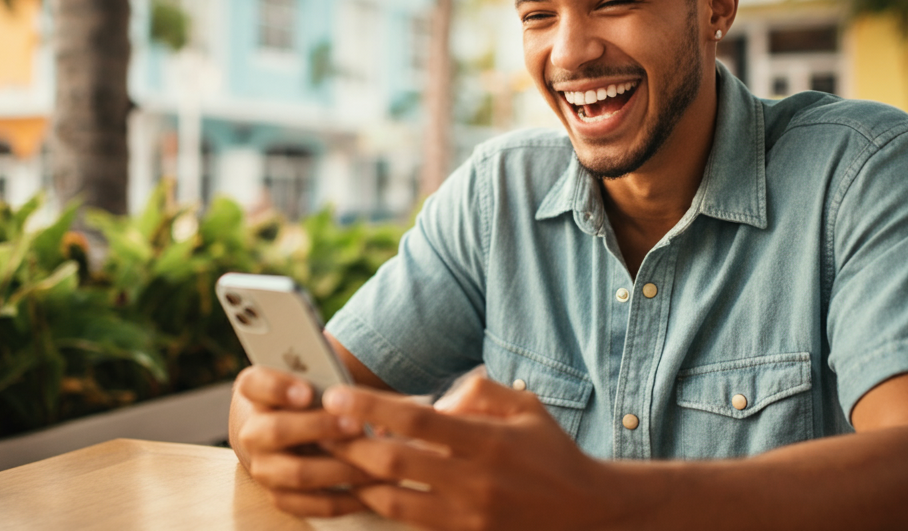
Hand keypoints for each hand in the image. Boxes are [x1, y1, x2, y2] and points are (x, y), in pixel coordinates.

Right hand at [228, 365, 378, 516]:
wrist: (285, 435)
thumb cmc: (309, 398)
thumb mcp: (312, 380)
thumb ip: (325, 382)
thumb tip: (356, 397)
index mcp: (256, 392)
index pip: (254, 384)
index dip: (277, 388)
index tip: (308, 392)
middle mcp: (253, 432)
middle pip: (276, 430)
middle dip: (319, 428)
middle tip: (356, 425)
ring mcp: (263, 467)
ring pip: (297, 472)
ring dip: (338, 468)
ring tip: (372, 463)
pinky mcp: (280, 496)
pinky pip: (310, 504)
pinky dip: (342, 499)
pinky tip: (369, 491)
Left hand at [323, 376, 628, 530]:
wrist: (586, 512)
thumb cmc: (552, 452)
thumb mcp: (526, 408)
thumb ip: (480, 391)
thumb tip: (437, 398)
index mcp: (487, 441)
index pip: (415, 420)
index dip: (370, 407)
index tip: (337, 396)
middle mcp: (473, 482)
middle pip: (393, 463)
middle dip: (349, 443)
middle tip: (321, 428)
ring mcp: (466, 517)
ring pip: (392, 501)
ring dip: (358, 480)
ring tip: (336, 460)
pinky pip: (409, 524)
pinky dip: (383, 507)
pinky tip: (367, 490)